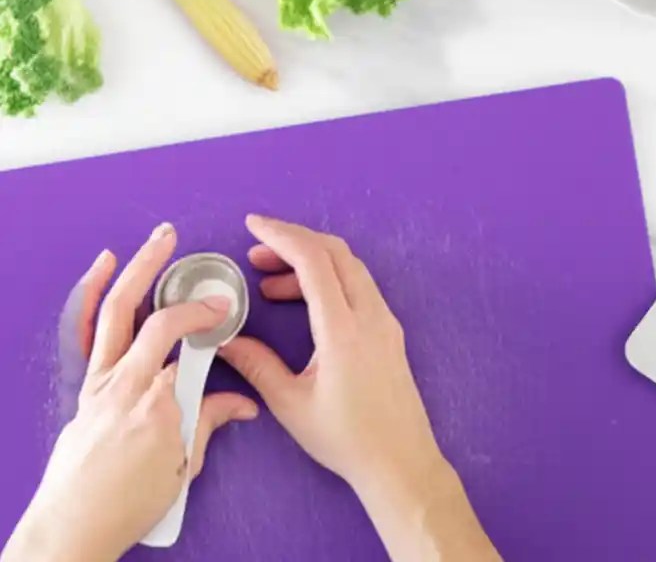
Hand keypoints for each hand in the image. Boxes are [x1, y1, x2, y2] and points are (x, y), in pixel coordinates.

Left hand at [3, 223, 257, 561]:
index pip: (187, 347)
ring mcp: (99, 384)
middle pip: (150, 319)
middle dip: (171, 280)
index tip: (224, 315)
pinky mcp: (87, 389)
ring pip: (113, 314)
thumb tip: (238, 404)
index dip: (208, 322)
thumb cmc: (128, 504)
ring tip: (153, 243)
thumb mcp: (183, 466)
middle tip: (188, 253)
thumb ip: (210, 422)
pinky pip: (87, 334)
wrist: (74, 525)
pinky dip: (90, 298)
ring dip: (133, 273)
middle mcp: (123, 384)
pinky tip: (102, 272)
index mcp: (156, 403)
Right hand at [218, 215, 498, 560]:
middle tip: (256, 253)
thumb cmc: (346, 438)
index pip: (314, 261)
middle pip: (336, 254)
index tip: (252, 225)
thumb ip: (256, 365)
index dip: (281, 235)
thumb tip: (225, 339)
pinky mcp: (390, 333)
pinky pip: (359, 289)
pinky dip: (329, 282)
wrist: (400, 460)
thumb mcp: (290, 403)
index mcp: (344, 330)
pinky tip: (302, 303)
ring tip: (270, 284)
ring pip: (350, 269)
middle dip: (294, 243)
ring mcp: (386, 322)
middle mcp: (371, 316)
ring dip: (311, 264)